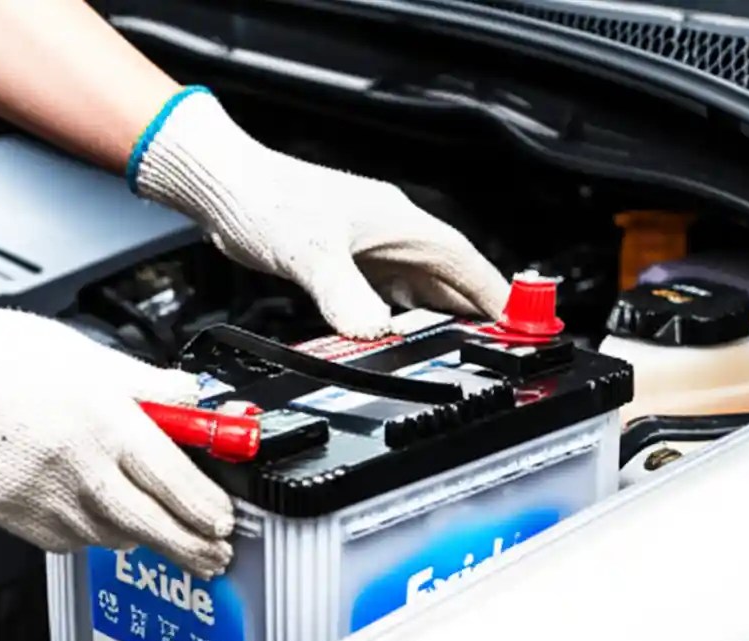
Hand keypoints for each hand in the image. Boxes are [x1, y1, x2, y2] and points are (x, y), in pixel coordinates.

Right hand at [0, 276, 234, 576]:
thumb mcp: (93, 356)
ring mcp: (44, 499)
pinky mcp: (14, 517)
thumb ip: (150, 386)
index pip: (174, 481)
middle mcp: (79, 468)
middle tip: (215, 555)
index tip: (225, 521)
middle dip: (190, 547)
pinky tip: (99, 515)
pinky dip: (92, 532)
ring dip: (142, 537)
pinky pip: (69, 539)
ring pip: (111, 536)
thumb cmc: (1, 358)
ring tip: (164, 534)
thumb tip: (192, 398)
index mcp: (107, 424)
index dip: (205, 508)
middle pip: (149, 525)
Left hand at [132, 88, 510, 338]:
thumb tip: (374, 332)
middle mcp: (391, 231)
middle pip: (451, 276)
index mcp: (398, 223)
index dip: (495, 294)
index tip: (523, 321)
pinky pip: (391, 288)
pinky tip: (401, 331)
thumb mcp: (310, 254)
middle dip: (476, 311)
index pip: (463, 261)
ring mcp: (370, 243)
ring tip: (461, 346)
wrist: (225, 185)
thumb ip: (345, 296)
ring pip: (422, 284)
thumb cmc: (265, 201)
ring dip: (442, 314)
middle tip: (499, 346)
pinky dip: (405, 313)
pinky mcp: (346, 255)